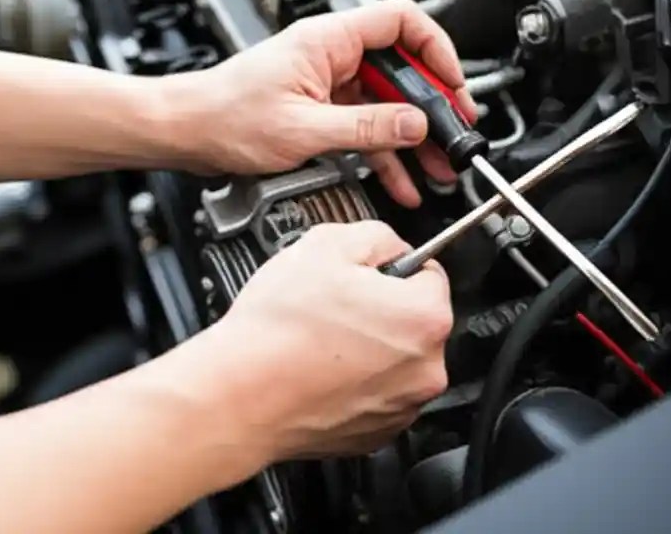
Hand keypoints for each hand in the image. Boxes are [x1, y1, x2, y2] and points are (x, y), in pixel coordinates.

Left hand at [177, 0, 474, 207]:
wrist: (186, 131)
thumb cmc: (225, 116)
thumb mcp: (305, 129)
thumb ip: (367, 127)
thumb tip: (414, 125)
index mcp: (329, 39)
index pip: (403, 22)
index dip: (437, 51)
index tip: (453, 87)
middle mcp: (332, 54)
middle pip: (402, 69)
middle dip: (431, 107)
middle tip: (452, 137)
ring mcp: (327, 80)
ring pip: (387, 103)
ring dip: (412, 137)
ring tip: (435, 169)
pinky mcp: (320, 107)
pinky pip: (366, 125)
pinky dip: (384, 152)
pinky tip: (400, 179)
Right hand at [194, 221, 452, 460]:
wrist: (240, 396)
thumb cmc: (278, 329)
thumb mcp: (325, 245)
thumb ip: (375, 236)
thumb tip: (390, 246)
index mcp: (425, 317)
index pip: (429, 274)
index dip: (391, 267)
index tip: (364, 274)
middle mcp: (426, 368)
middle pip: (415, 321)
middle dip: (382, 309)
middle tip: (333, 307)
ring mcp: (402, 406)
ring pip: (396, 361)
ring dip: (369, 349)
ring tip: (320, 341)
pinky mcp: (377, 433)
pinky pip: (376, 396)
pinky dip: (355, 384)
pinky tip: (319, 371)